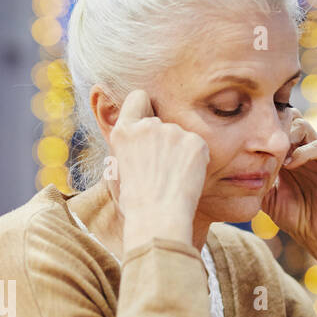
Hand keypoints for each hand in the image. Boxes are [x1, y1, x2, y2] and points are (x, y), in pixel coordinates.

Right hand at [108, 88, 208, 252]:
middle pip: (161, 122)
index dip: (144, 107)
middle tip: (160, 169)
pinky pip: (197, 146)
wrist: (157, 218)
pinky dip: (195, 160)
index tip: (147, 120)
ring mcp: (173, 132)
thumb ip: (129, 146)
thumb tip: (137, 139)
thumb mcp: (119, 170)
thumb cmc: (135, 203)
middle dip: (163, 140)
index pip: (138, 98)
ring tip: (172, 179)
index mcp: (124, 132)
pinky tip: (185, 179)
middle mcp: (148, 126)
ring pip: (180, 136)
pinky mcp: (195, 141)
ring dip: (179, 151)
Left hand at [262, 107, 316, 296]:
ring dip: (286, 136)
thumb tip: (231, 171)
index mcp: (290, 156)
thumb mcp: (268, 198)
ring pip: (304, 127)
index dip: (262, 128)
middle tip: (259, 140)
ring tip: (274, 153)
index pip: (277, 129)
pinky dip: (302, 152)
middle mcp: (305, 151)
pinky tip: (289, 165)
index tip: (244, 136)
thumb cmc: (296, 219)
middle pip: (290, 120)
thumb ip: (256, 181)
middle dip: (273, 127)